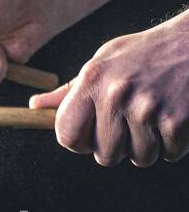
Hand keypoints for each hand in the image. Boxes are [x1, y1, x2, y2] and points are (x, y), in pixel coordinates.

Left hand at [29, 14, 188, 165]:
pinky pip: (168, 154)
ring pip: (139, 158)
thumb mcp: (104, 61)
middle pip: (105, 155)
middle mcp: (116, 94)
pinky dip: (173, 143)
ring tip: (155, 115)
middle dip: (119, 146)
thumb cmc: (146, 53)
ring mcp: (148, 108)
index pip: (67, 134)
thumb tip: (36, 106)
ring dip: (148, 145)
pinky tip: (173, 116)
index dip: (79, 142)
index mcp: (92, 79)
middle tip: (131, 122)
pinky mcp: (176, 121)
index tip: (91, 135)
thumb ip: (71, 89)